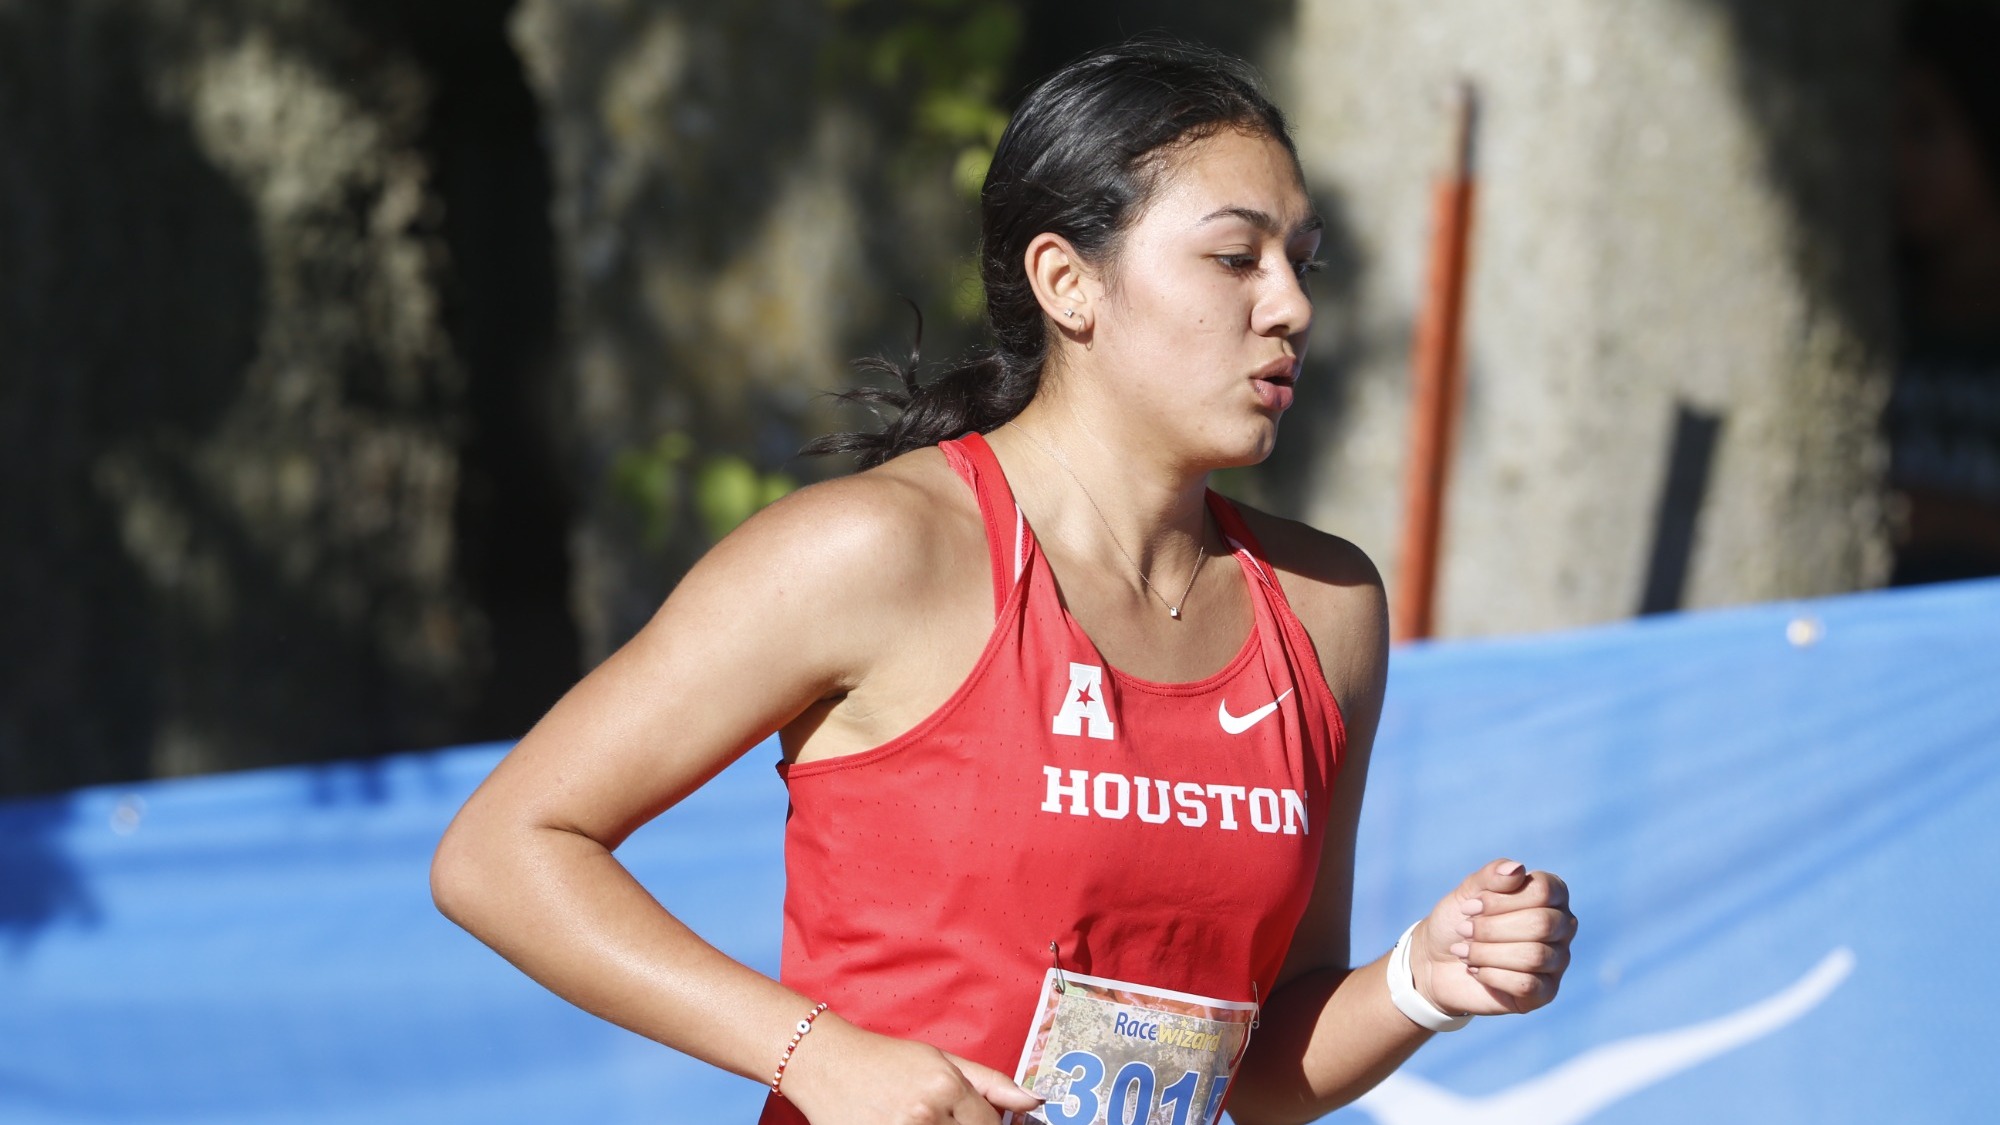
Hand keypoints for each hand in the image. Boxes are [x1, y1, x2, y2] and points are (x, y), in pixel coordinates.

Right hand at [782, 1015, 1043, 1123]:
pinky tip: (902, 1122)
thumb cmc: (884, 1059)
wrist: (825, 1063)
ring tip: (920, 1117)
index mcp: (944, 1086)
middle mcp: (924, 1114)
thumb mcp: (940, 1059)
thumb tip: (1033, 1102)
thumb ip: (990, 1083)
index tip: (972, 1121)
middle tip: (943, 1118)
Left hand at [1411, 858, 1575, 1017]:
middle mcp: (1562, 926)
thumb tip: (1518, 868)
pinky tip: (1475, 970)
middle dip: (1492, 928)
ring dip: (1487, 953)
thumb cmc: (1460, 920)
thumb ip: (1492, 876)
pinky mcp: (1545, 992)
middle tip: (1464, 930)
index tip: (1470, 906)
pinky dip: (1491, 975)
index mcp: (1551, 896)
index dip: (1501, 899)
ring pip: (1534, 956)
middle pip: (1541, 924)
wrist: (1437, 961)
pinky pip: (1527, 985)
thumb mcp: (1469, 891)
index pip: (1543, 891)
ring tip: (1464, 951)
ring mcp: (1557, 960)